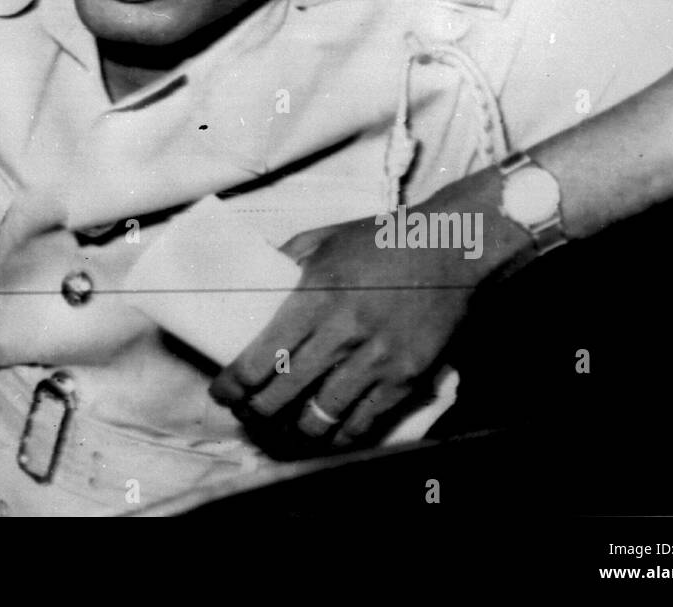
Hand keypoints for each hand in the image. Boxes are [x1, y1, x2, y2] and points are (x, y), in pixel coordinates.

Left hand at [209, 197, 505, 452]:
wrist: (449, 247)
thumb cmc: (381, 240)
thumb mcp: (323, 238)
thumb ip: (284, 260)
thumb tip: (248, 282)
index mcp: (316, 297)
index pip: (260, 359)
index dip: (234, 386)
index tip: (222, 393)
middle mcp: (343, 334)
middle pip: (283, 396)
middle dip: (256, 412)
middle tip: (248, 411)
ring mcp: (377, 360)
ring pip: (321, 419)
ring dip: (294, 430)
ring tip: (284, 426)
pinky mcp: (406, 378)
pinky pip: (364, 424)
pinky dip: (339, 435)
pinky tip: (327, 431)